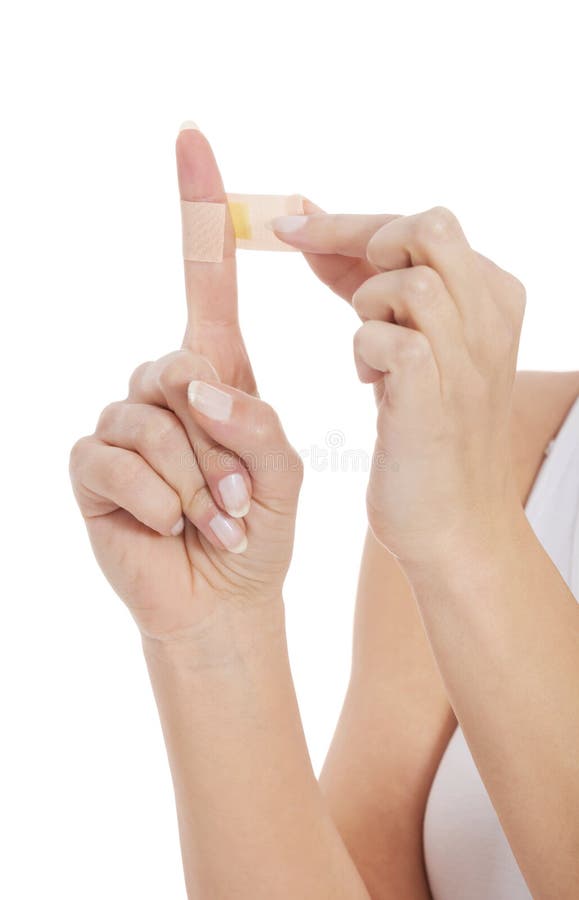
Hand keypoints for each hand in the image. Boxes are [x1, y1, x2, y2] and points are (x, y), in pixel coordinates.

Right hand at [69, 129, 302, 640]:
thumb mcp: (279, 472)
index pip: (203, 280)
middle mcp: (163, 385)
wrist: (224, 596)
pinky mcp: (91, 464)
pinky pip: (117, 458)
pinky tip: (171, 527)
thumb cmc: (255, 526)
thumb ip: (254, 423)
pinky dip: (159, 500)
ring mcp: (122, 422)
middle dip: (221, 443)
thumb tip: (195, 385)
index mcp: (215, 371)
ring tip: (214, 518)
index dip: (198, 212)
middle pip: (182, 366)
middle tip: (240, 496)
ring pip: (151, 418)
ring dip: (195, 479)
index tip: (194, 140)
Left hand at [272, 206, 525, 566]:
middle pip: (430, 226)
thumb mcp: (406, 344)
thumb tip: (309, 223)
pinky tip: (372, 382)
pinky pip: (388, 337)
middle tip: (337, 284)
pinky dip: (365, 350)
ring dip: (368, 307)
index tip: (291, 226)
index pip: (423, 225)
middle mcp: (490, 320)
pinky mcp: (434, 397)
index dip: (350, 224)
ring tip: (369, 353)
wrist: (454, 522)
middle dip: (362, 242)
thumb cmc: (425, 433)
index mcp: (493, 298)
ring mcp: (467, 358)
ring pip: (410, 280)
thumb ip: (366, 282)